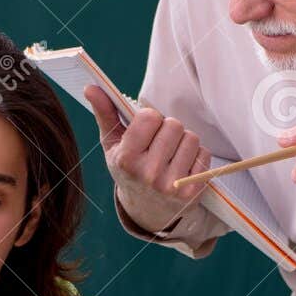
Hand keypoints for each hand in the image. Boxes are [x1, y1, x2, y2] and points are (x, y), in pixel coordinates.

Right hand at [86, 86, 211, 233]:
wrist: (146, 209)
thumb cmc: (129, 169)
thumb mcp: (113, 144)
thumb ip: (104, 113)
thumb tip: (91, 86)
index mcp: (126, 160)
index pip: (150, 116)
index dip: (150, 118)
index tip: (146, 129)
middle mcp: (149, 174)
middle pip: (174, 124)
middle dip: (168, 128)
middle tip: (159, 143)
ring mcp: (172, 185)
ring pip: (191, 137)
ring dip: (183, 141)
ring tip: (171, 154)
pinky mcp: (192, 191)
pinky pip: (204, 153)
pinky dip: (195, 155)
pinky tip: (182, 166)